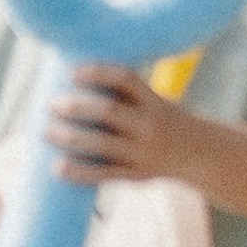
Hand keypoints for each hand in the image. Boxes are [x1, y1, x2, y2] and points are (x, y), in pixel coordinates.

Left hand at [40, 68, 220, 191]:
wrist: (199, 154)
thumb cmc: (166, 122)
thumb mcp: (155, 103)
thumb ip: (124, 98)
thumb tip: (77, 87)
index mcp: (155, 102)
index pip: (127, 80)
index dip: (100, 73)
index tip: (74, 72)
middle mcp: (150, 125)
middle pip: (109, 112)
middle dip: (76, 107)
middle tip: (52, 104)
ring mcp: (142, 152)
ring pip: (101, 144)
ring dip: (70, 137)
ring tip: (46, 131)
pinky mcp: (135, 175)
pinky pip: (103, 174)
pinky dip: (78, 171)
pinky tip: (57, 166)